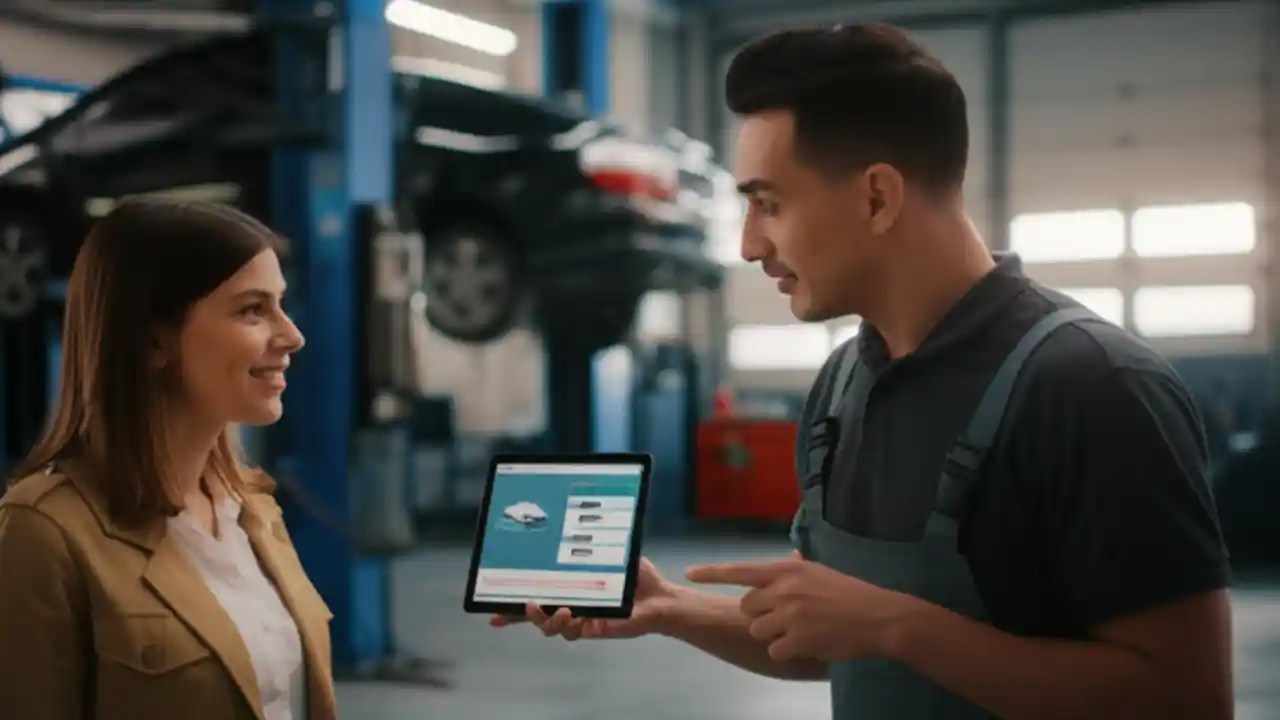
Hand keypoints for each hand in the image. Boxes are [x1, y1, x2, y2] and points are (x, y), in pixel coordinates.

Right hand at [489, 557, 679, 640]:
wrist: (660, 597)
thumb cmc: (637, 575)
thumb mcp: (608, 553)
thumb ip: (590, 544)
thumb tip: (572, 520)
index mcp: (570, 588)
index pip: (538, 596)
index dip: (513, 604)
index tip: (491, 608)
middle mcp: (572, 606)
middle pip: (535, 616)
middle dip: (518, 615)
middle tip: (520, 606)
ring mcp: (582, 619)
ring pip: (551, 628)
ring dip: (547, 620)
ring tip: (560, 609)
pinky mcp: (595, 628)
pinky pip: (574, 632)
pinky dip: (569, 624)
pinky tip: (573, 614)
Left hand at [685, 552, 911, 662]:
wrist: (879, 617)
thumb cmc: (851, 593)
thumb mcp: (820, 571)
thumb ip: (796, 569)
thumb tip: (788, 559)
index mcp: (788, 569)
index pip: (742, 569)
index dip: (713, 572)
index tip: (690, 573)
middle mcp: (784, 589)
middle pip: (747, 607)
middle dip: (760, 615)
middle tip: (785, 618)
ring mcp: (790, 615)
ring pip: (757, 630)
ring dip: (773, 635)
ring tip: (800, 630)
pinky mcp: (798, 639)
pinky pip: (774, 650)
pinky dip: (786, 651)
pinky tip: (807, 644)